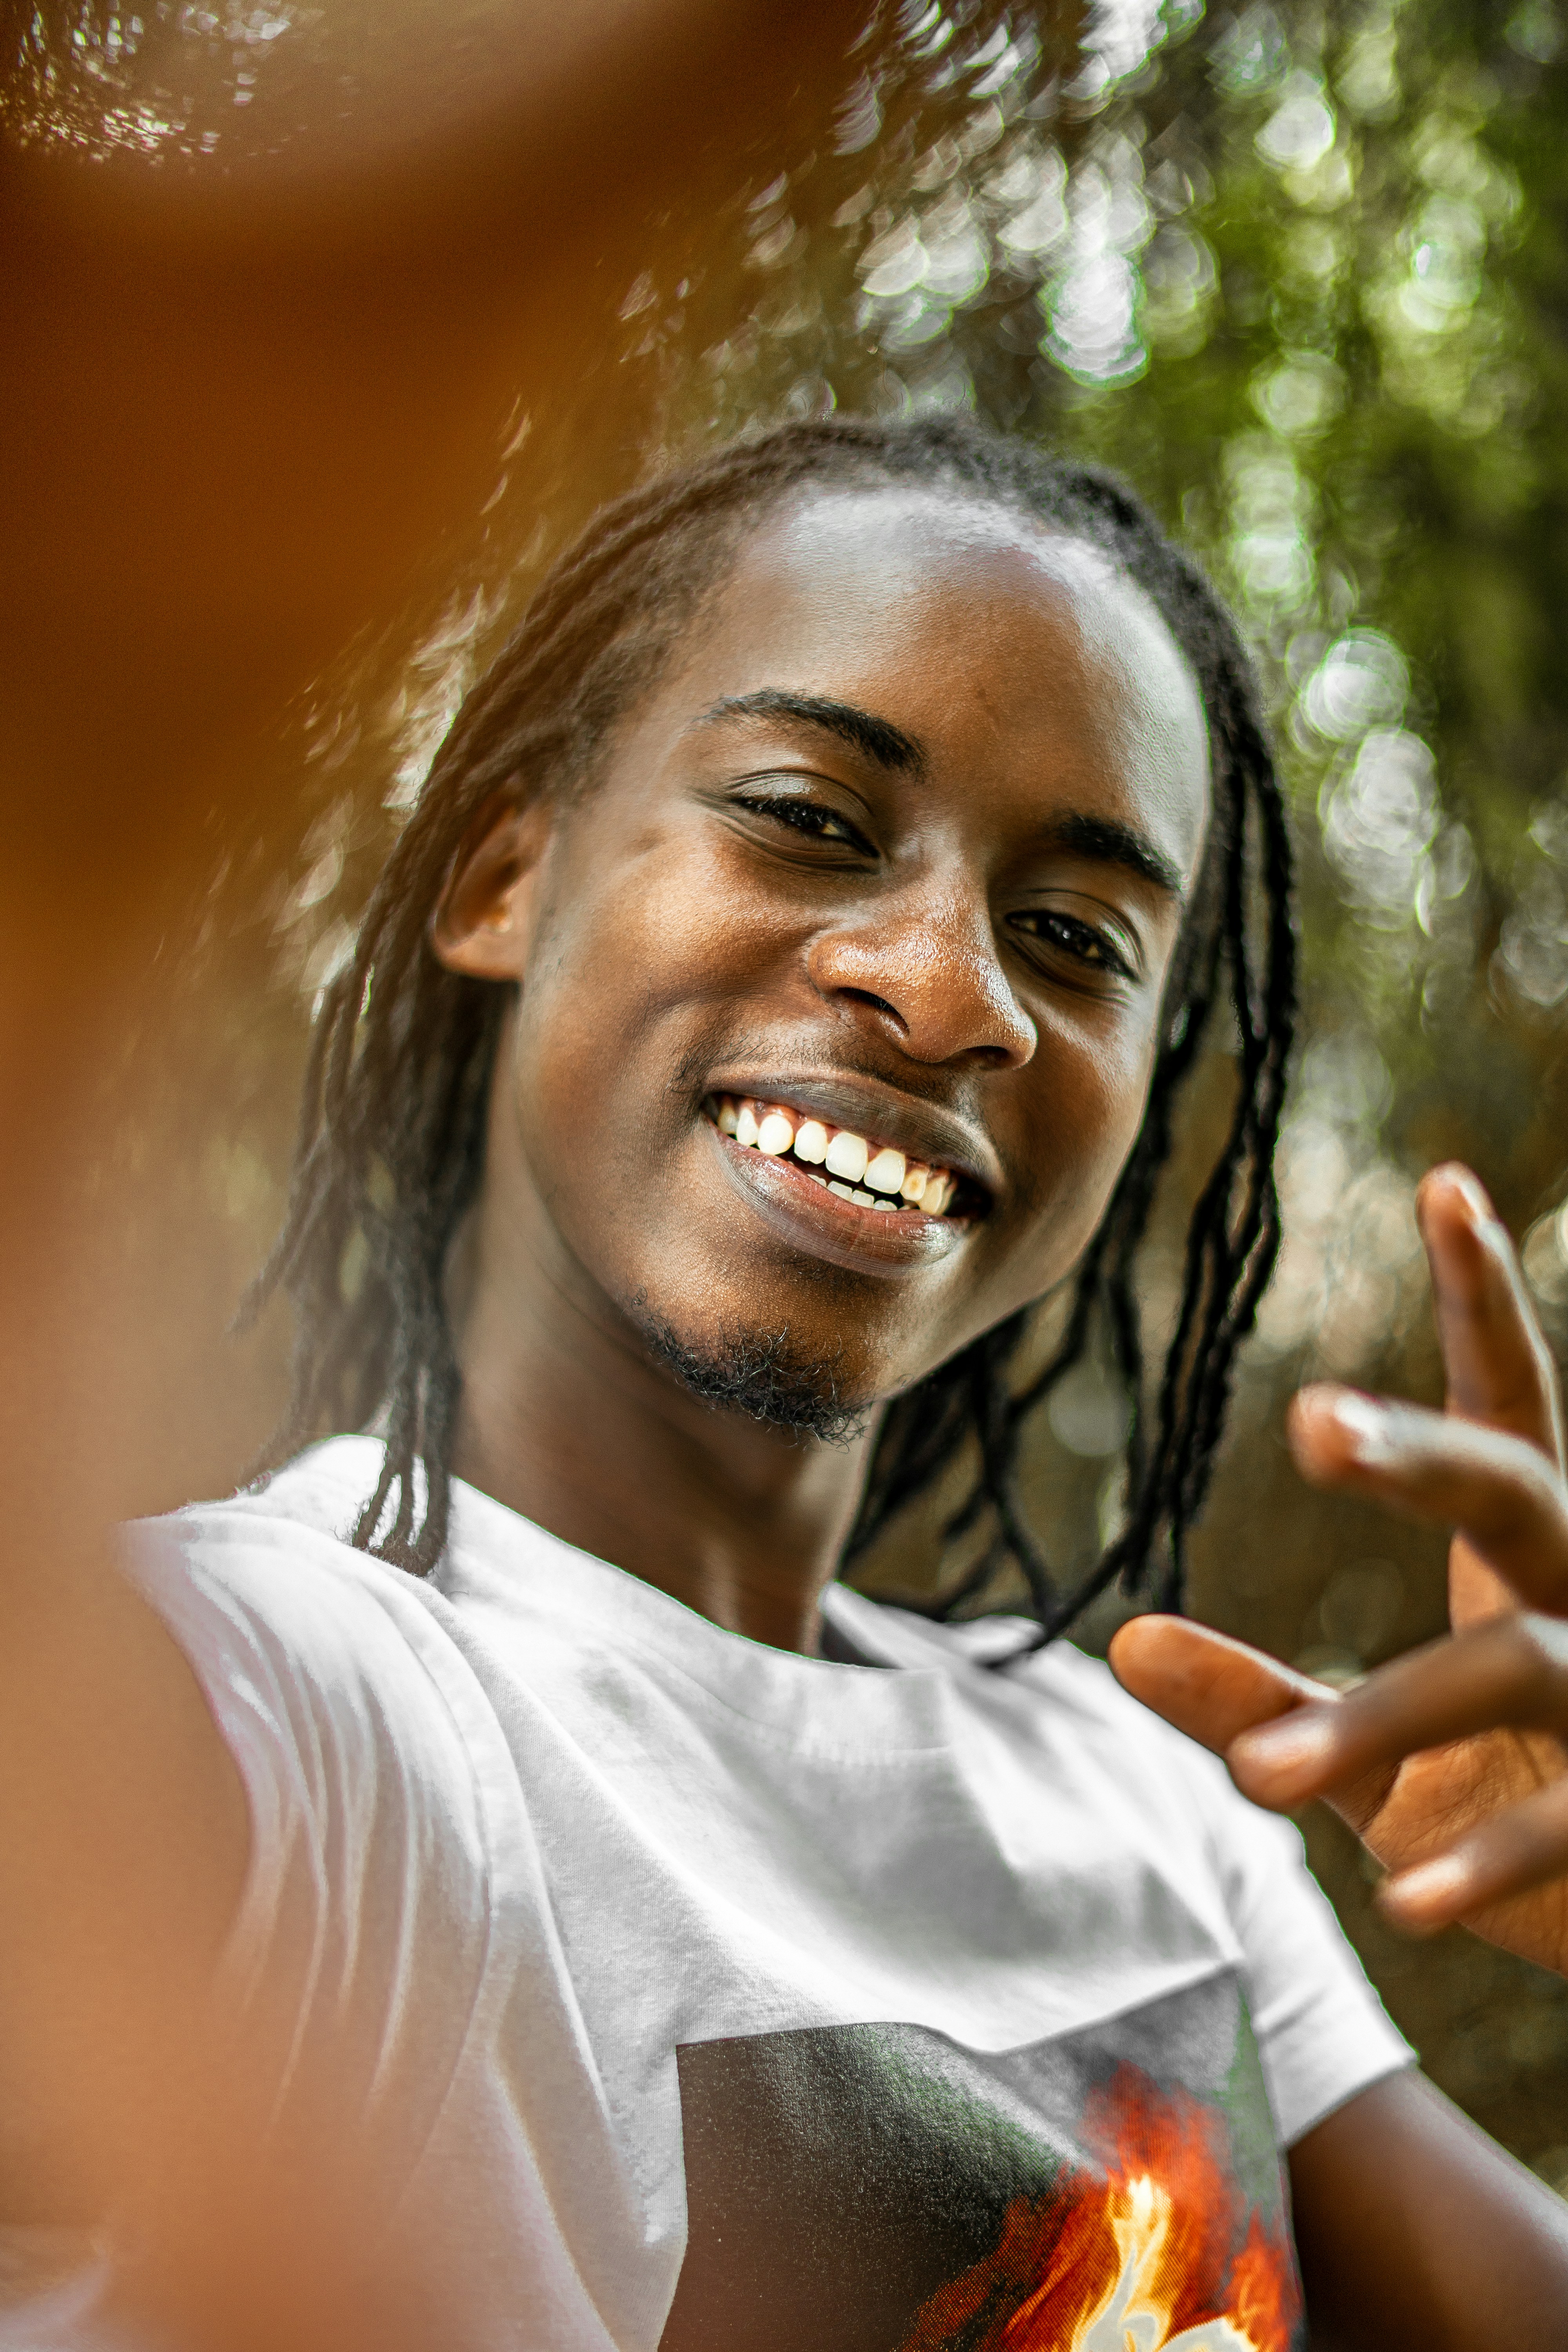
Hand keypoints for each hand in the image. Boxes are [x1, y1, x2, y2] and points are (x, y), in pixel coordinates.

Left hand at [1110, 1162, 1567, 1976]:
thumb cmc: (1506, 1809)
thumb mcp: (1375, 1763)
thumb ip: (1260, 1702)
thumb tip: (1124, 1638)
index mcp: (1530, 1562)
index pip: (1509, 1406)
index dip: (1485, 1297)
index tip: (1448, 1178)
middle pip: (1513, 1488)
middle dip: (1419, 1452)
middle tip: (1308, 1417)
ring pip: (1507, 1667)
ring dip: (1380, 1716)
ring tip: (1262, 1779)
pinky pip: (1567, 1828)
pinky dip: (1484, 1862)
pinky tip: (1404, 1905)